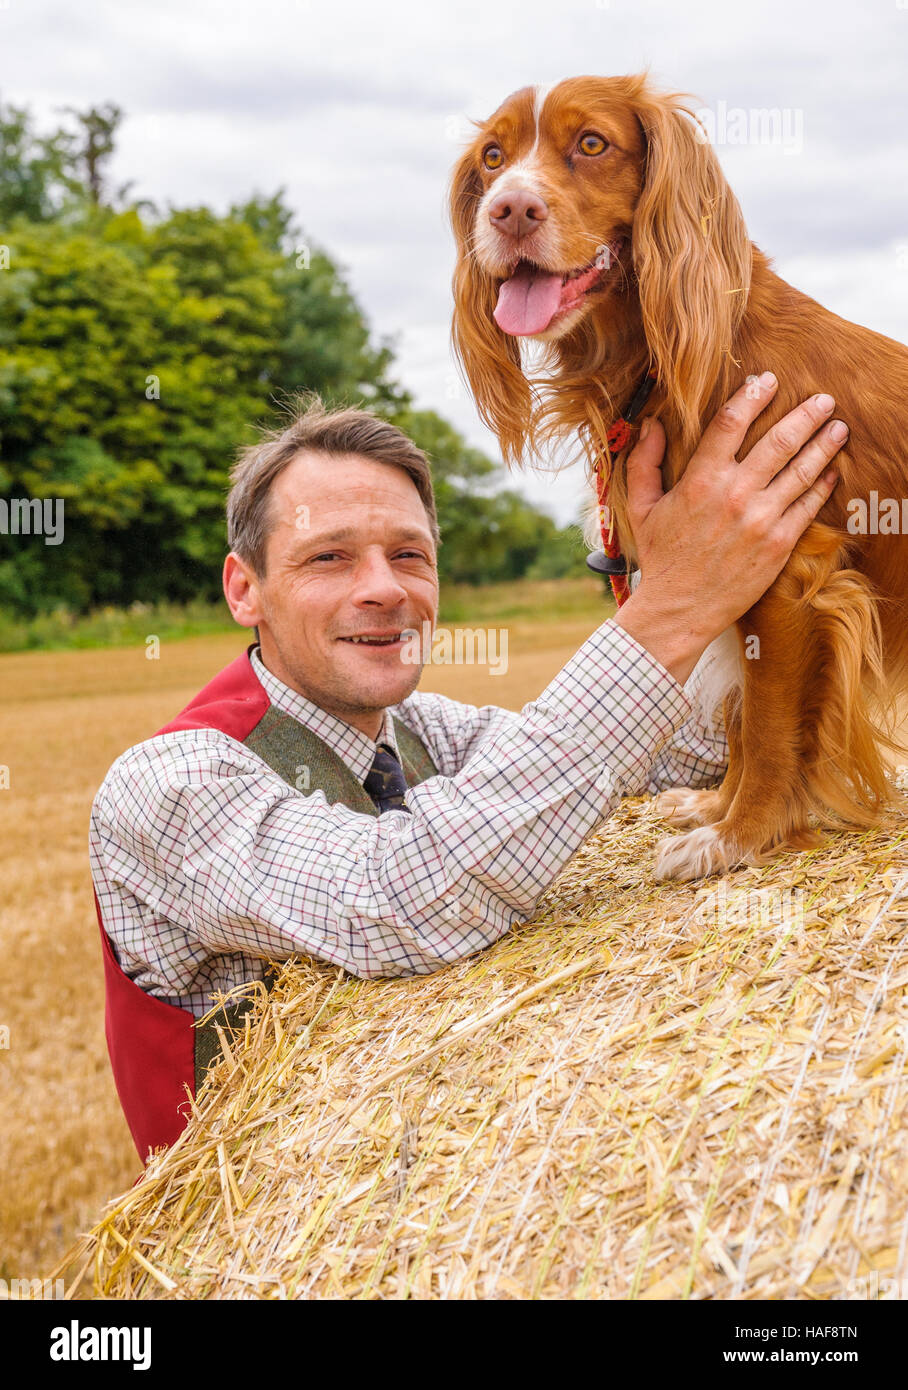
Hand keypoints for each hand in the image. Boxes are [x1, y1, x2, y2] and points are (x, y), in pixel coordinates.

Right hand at [613, 373, 845, 684]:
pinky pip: (807, 506)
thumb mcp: (642, 508)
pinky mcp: (778, 544)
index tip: (767, 381)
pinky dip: (822, 485)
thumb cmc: (661, 559)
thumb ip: (644, 462)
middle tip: (823, 399)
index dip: (752, 396)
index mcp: (700, 481)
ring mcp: (760, 520)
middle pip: (779, 440)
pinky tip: (831, 471)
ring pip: (801, 470)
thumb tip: (652, 424)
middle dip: (805, 415)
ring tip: (838, 427)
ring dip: (824, 444)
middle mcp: (734, 495)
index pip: (731, 422)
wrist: (679, 610)